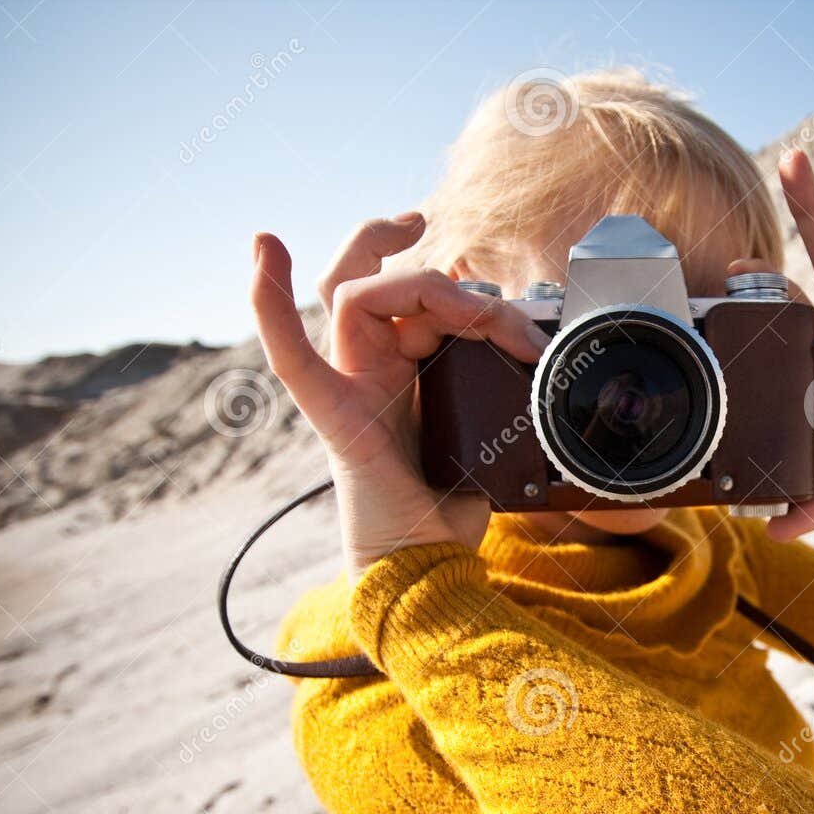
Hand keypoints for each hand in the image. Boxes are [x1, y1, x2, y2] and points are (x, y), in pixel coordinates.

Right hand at [249, 214, 549, 578]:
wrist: (428, 567)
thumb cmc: (452, 511)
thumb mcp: (494, 435)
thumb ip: (509, 394)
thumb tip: (549, 369)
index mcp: (403, 370)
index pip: (417, 300)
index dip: (463, 290)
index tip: (507, 305)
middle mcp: (370, 370)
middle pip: (377, 282)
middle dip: (420, 259)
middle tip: (448, 247)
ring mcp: (348, 387)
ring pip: (352, 295)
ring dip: (420, 286)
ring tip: (476, 316)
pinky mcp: (334, 415)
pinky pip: (292, 356)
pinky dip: (270, 304)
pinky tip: (264, 251)